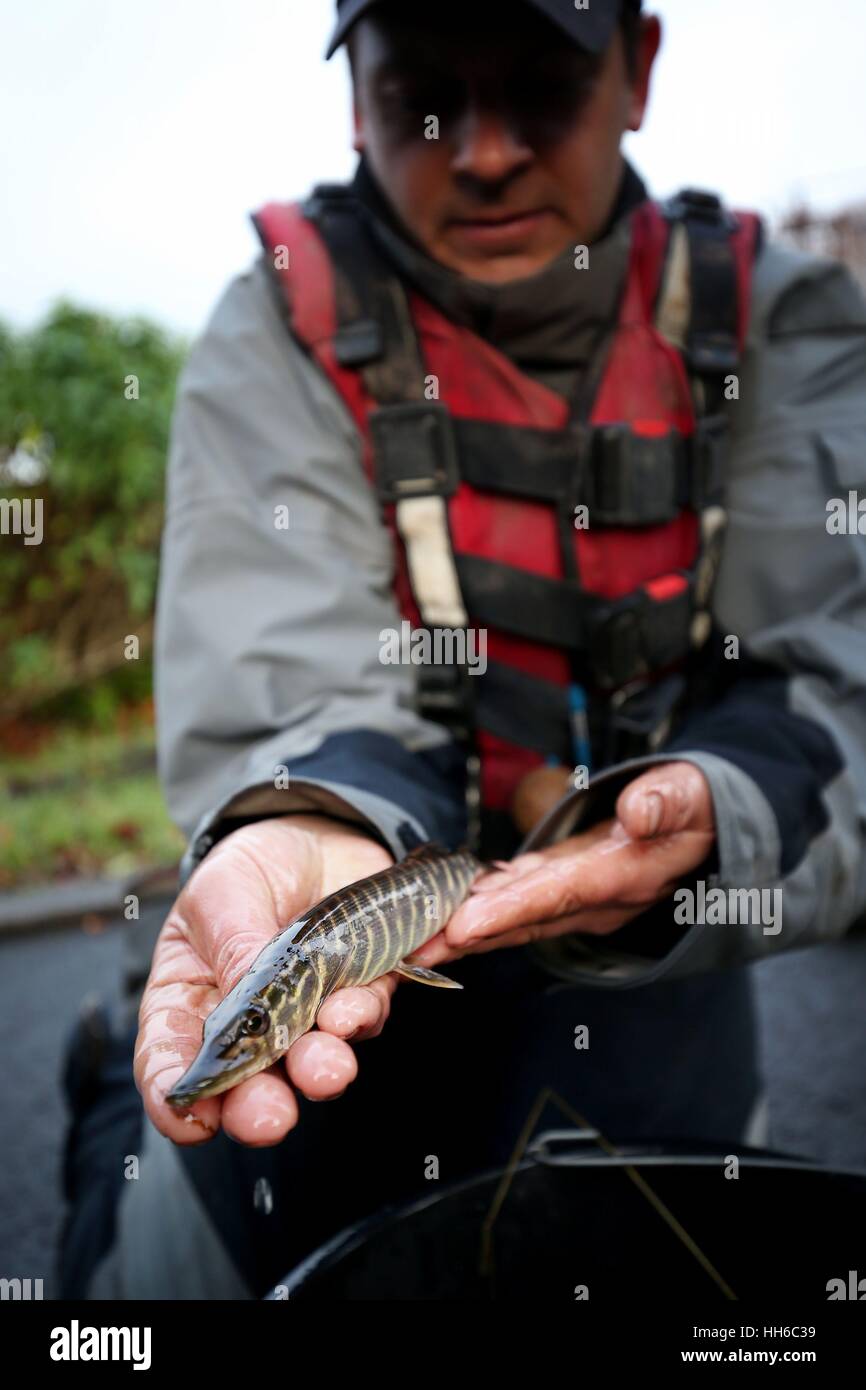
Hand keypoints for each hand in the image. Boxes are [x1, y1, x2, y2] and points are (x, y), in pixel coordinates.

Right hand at [135, 816, 393, 1146]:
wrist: (318, 834)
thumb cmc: (248, 869)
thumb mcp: (223, 894)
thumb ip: (234, 946)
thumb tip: (251, 1003)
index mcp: (189, 1000)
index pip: (169, 1061)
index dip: (177, 1100)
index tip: (193, 1122)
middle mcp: (249, 1024)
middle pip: (248, 1081)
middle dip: (259, 1105)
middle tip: (270, 1118)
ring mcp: (309, 1014)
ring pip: (314, 1057)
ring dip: (320, 1066)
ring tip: (328, 1064)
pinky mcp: (361, 992)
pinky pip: (368, 1013)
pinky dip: (364, 1014)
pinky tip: (357, 1006)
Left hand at [412, 761, 714, 962]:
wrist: (709, 828)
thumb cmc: (698, 807)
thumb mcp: (693, 794)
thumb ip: (667, 800)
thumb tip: (638, 810)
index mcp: (624, 875)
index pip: (560, 895)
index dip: (510, 910)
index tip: (462, 924)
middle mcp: (595, 898)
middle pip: (523, 919)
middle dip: (465, 936)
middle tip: (408, 947)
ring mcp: (577, 896)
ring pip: (513, 917)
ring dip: (462, 930)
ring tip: (410, 939)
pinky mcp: (563, 885)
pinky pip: (515, 903)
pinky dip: (478, 909)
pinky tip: (440, 908)